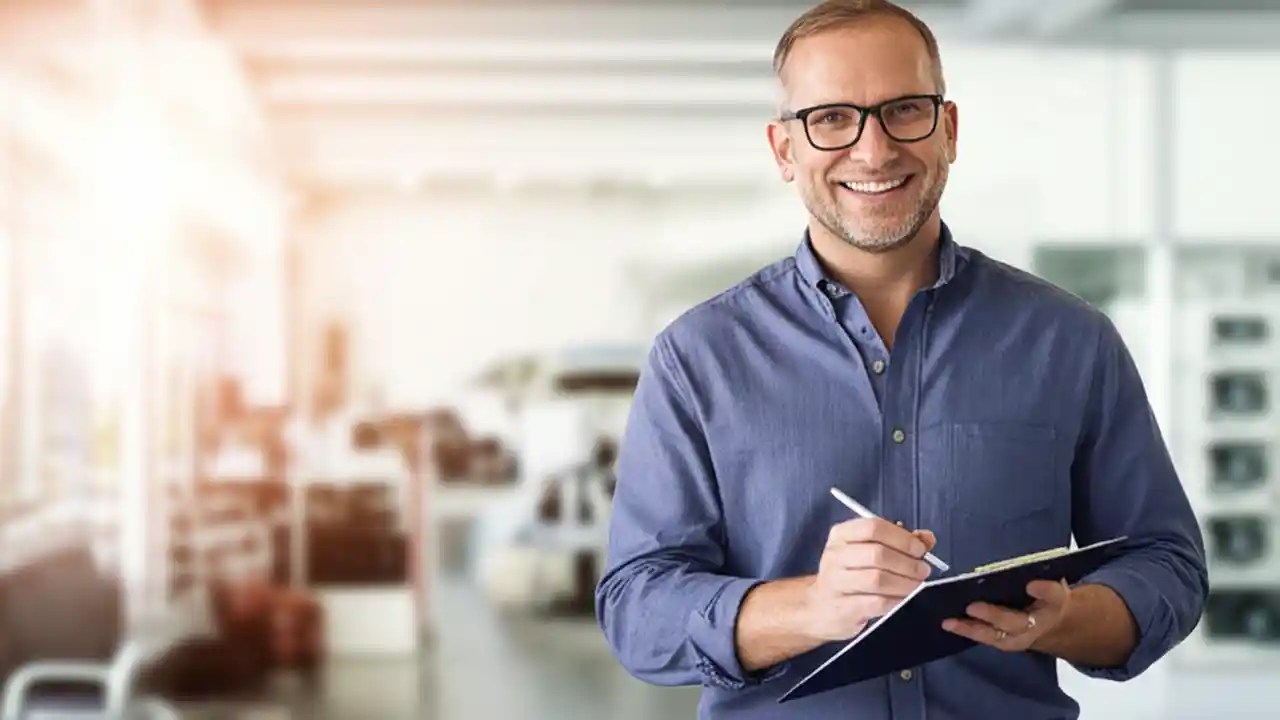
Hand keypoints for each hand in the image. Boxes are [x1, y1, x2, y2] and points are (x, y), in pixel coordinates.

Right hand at [803, 518, 937, 642]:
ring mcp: (836, 582)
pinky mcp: (843, 607)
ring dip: (905, 583)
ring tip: (917, 585)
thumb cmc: (849, 575)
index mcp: (841, 534)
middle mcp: (835, 555)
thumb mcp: (868, 551)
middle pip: (877, 553)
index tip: (919, 548)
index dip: (901, 537)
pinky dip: (896, 600)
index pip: (873, 527)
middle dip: (907, 563)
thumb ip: (899, 542)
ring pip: (877, 579)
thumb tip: (927, 538)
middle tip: (923, 570)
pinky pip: (876, 602)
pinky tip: (903, 599)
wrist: (819, 607)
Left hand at [941, 579, 1070, 651]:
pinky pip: (985, 638)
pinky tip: (949, 624)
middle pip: (1015, 621)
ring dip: (971, 628)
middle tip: (972, 606)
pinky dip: (967, 631)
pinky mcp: (1004, 642)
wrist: (1052, 623)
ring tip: (950, 622)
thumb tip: (1027, 580)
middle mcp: (1036, 623)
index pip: (1052, 595)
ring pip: (995, 635)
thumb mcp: (1051, 582)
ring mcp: (1019, 636)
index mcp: (1054, 602)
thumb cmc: (1046, 596)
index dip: (1043, 590)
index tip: (1031, 585)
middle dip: (993, 615)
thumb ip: (1041, 580)